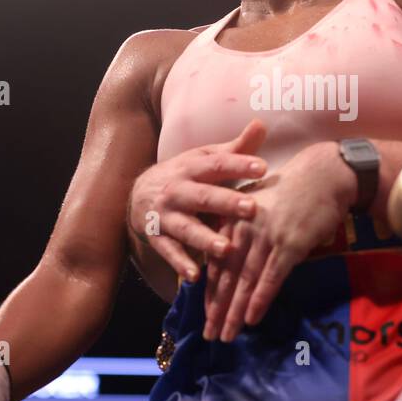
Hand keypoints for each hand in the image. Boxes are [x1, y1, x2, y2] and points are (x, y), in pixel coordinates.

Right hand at [128, 120, 268, 282]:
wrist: (138, 193)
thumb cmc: (186, 176)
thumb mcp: (206, 159)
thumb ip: (236, 148)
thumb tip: (262, 124)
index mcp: (193, 168)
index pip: (217, 164)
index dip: (239, 164)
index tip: (263, 167)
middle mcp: (178, 190)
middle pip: (203, 196)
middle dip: (226, 203)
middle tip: (251, 209)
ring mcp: (166, 215)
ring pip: (187, 228)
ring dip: (205, 239)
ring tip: (225, 248)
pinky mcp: (158, 237)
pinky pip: (169, 252)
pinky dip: (180, 264)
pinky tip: (195, 276)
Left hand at [204, 141, 357, 342]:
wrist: (324, 174)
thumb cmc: (292, 189)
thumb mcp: (256, 203)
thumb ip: (241, 228)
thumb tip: (233, 256)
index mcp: (233, 220)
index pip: (216, 262)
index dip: (211, 292)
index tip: (206, 315)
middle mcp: (244, 230)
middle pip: (226, 276)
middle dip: (217, 309)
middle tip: (210, 335)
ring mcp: (266, 237)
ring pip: (245, 282)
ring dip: (235, 312)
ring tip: (227, 335)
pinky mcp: (289, 244)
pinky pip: (270, 278)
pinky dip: (260, 300)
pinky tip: (252, 319)